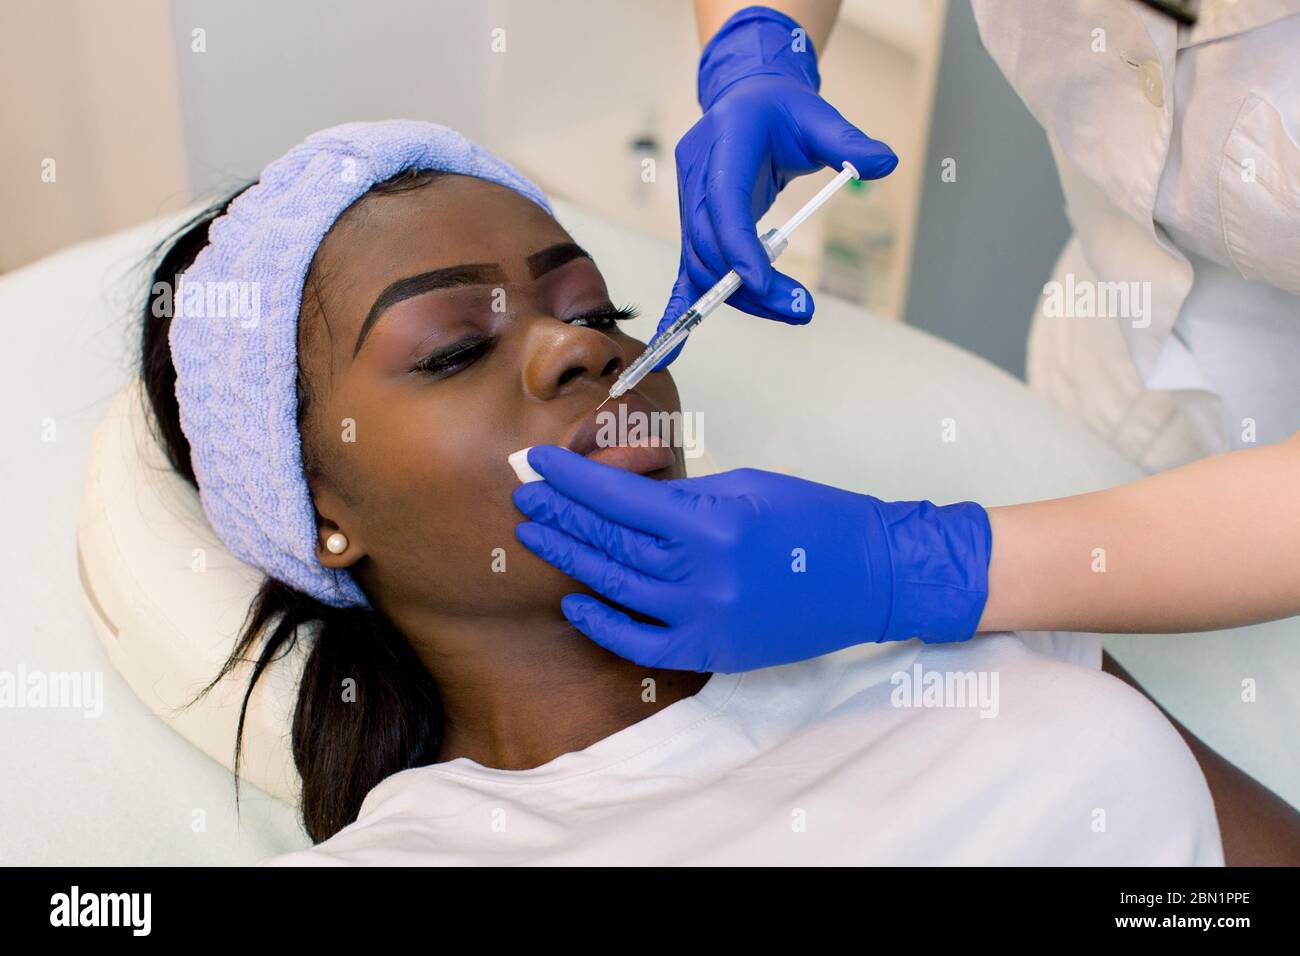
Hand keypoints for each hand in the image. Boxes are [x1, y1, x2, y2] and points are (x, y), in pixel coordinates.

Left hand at [512, 446, 991, 672]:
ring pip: (617, 587)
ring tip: (536, 536)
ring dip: (571, 559)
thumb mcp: (747, 485)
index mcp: (712, 522)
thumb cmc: (815, 518)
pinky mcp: (713, 650)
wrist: (873, 575)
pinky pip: (643, 642)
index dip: (572, 479)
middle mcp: (702, 574)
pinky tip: (575, 602)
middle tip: (525, 497)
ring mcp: (705, 618)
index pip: (620, 497)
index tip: (539, 464)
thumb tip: (623, 494)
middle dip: (561, 515)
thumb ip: (681, 496)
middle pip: (611, 542)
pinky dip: (605, 624)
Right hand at [654, 7, 898, 370]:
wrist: (748, 101)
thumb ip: (849, 142)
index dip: (738, 247)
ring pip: (700, 263)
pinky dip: (681, 308)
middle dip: (748, 284)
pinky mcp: (693, 226)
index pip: (723, 204)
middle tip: (800, 309)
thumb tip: (885, 163)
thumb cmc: (783, 110)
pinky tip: (669, 349)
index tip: (764, 284)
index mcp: (724, 142)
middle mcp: (697, 174)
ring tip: (792, 311)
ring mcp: (689, 202)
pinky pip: (684, 271)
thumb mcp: (820, 117)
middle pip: (709, 243)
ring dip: (739, 296)